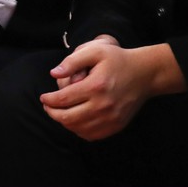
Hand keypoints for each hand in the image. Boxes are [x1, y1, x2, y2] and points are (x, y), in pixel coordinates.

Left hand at [40, 39, 178, 140]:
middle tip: (47, 106)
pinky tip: (75, 120)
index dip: (49, 100)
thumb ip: (73, 61)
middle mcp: (103, 106)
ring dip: (64, 122)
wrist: (144, 74)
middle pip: (68, 118)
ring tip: (59, 112)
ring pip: (78, 129)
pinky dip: (78, 130)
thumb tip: (53, 73)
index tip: (43, 97)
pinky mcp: (116, 126)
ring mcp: (110, 119)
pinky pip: (91, 135)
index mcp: (95, 86)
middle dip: (52, 113)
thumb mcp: (96, 51)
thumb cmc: (117, 60)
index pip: (63, 100)